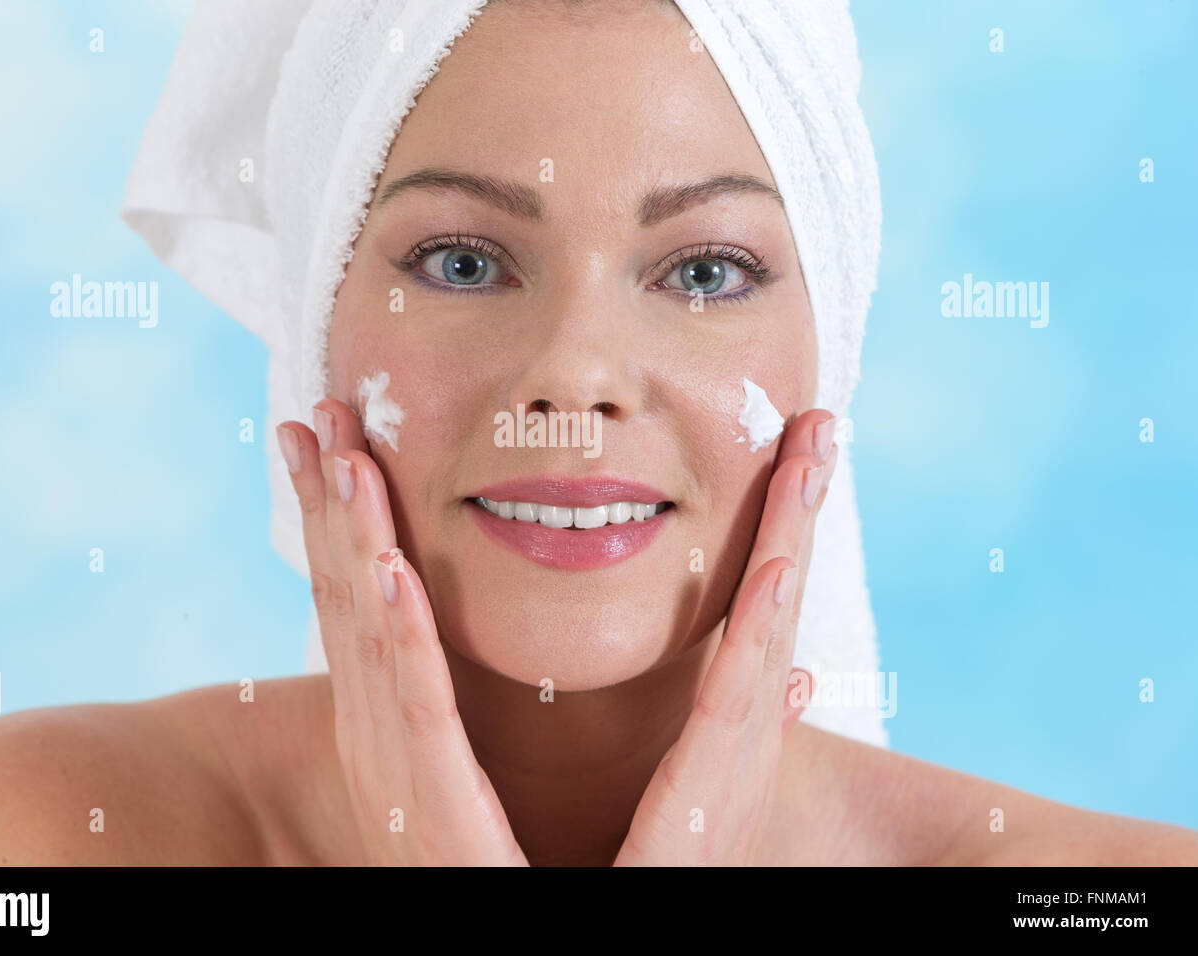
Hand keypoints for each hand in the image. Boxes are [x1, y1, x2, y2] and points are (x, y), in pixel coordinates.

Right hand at [276, 400, 527, 864]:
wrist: (478, 927)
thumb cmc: (466, 867)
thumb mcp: (445, 771)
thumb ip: (438, 699)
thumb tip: (440, 628)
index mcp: (382, 720)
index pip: (354, 599)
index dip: (337, 516)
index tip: (329, 436)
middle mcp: (373, 733)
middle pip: (347, 598)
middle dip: (331, 503)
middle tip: (321, 411)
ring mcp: (394, 767)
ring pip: (371, 632)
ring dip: (354, 538)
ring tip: (345, 457)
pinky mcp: (432, 802)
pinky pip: (417, 704)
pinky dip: (397, 633)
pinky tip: (387, 568)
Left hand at [612, 409, 837, 865]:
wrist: (638, 928)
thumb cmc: (670, 871)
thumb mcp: (706, 788)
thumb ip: (739, 724)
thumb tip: (797, 675)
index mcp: (738, 728)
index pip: (764, 611)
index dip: (786, 530)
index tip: (800, 451)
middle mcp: (748, 738)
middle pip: (778, 605)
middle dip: (801, 512)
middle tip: (822, 424)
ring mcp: (734, 766)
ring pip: (768, 634)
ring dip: (790, 543)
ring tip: (808, 463)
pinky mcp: (704, 803)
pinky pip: (732, 706)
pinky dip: (759, 637)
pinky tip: (776, 572)